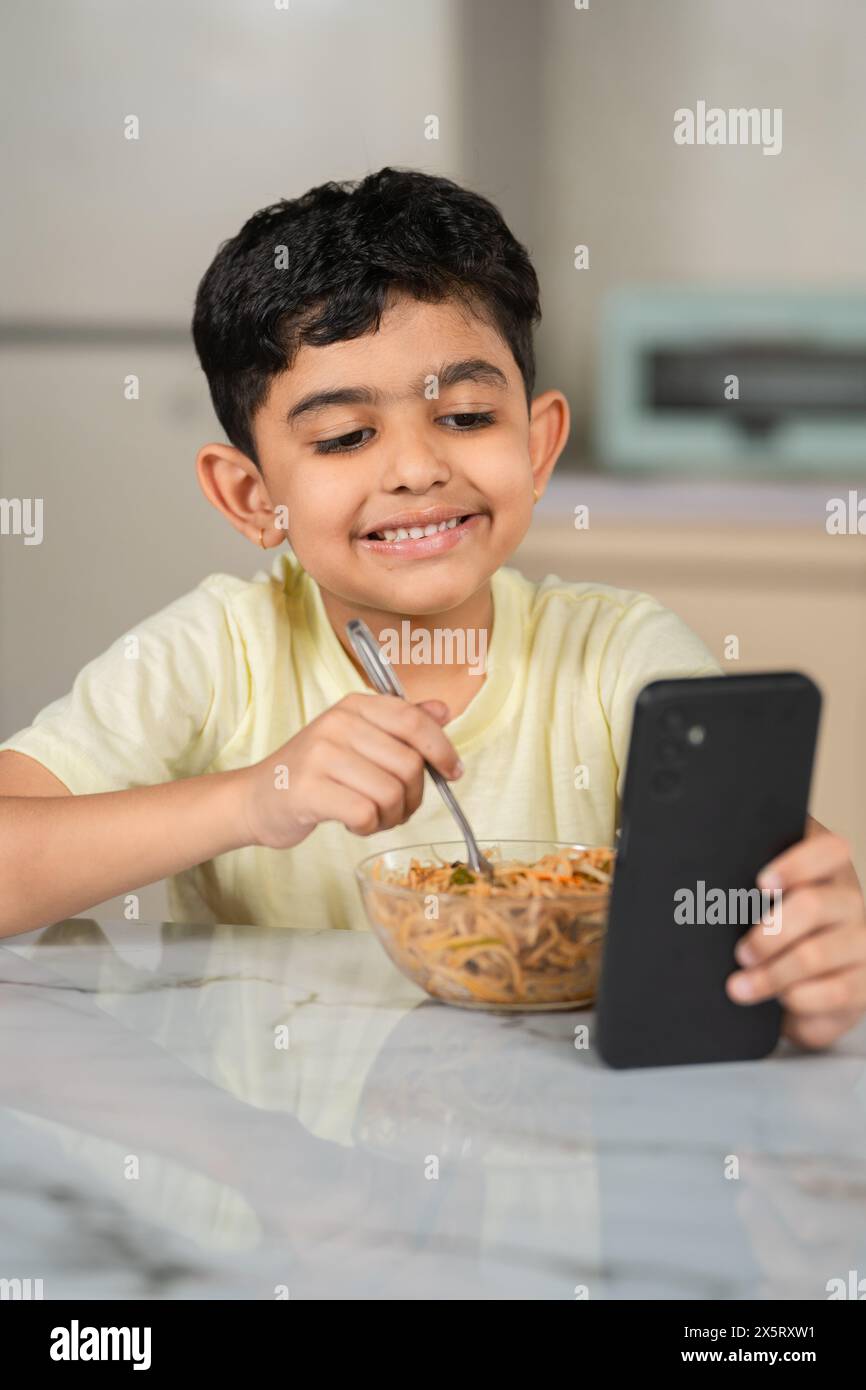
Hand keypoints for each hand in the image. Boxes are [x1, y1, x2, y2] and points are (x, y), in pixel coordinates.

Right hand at [235, 692, 461, 849]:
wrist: (257, 798)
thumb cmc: (314, 772)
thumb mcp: (356, 739)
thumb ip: (400, 723)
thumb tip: (444, 709)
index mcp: (354, 706)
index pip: (413, 720)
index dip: (442, 749)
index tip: (452, 772)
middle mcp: (338, 723)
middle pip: (408, 764)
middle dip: (414, 796)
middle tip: (397, 808)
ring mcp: (321, 755)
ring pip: (391, 793)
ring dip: (392, 816)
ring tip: (373, 817)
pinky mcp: (309, 790)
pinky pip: (366, 814)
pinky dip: (369, 827)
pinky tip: (354, 823)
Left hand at [726, 819, 865, 1049]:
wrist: (810, 985)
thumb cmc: (778, 933)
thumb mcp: (769, 907)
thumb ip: (752, 895)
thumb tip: (710, 899)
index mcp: (830, 870)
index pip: (829, 850)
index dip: (796, 864)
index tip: (760, 884)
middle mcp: (852, 902)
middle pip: (812, 905)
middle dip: (767, 934)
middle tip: (740, 953)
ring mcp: (863, 943)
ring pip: (815, 955)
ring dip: (771, 975)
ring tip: (740, 985)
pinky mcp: (865, 985)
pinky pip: (831, 993)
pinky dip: (796, 998)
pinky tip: (778, 999)